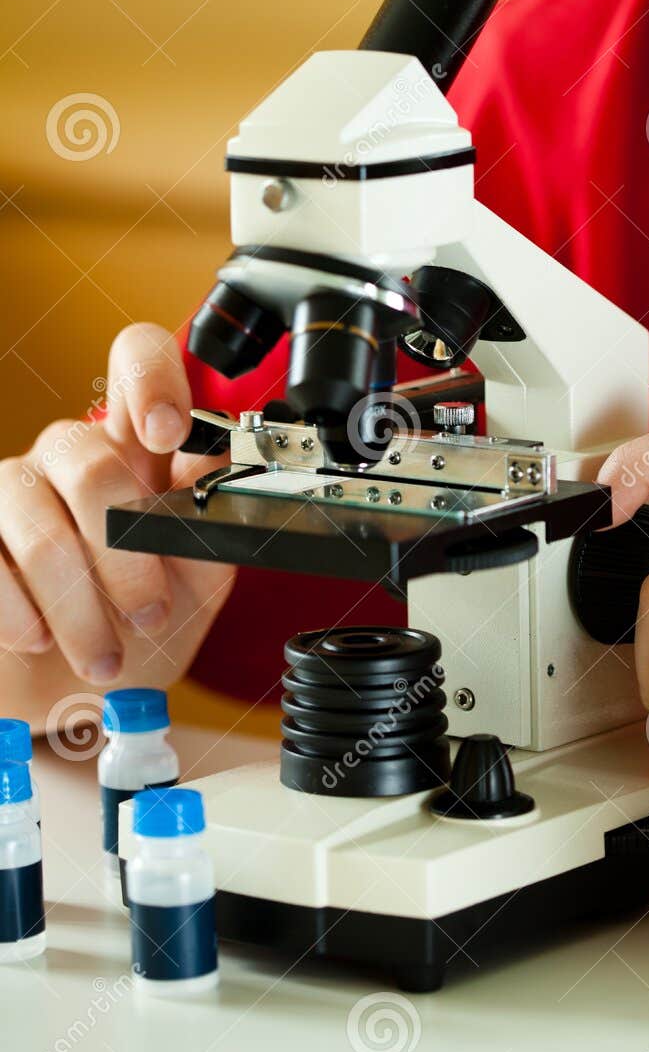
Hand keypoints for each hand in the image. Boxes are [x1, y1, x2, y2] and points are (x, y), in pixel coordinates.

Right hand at [0, 323, 234, 694]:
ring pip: (41, 526)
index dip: (152, 379)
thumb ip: (214, 515)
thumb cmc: (144, 623)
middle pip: (92, 463)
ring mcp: (15, 487)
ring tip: (102, 655)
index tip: (167, 432)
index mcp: (139, 445)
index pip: (137, 360)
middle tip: (148, 613)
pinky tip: (40, 640)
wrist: (85, 691)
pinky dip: (21, 614)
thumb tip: (225, 459)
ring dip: (79, 607)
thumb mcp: (201, 574)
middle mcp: (73, 452)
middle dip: (126, 556)